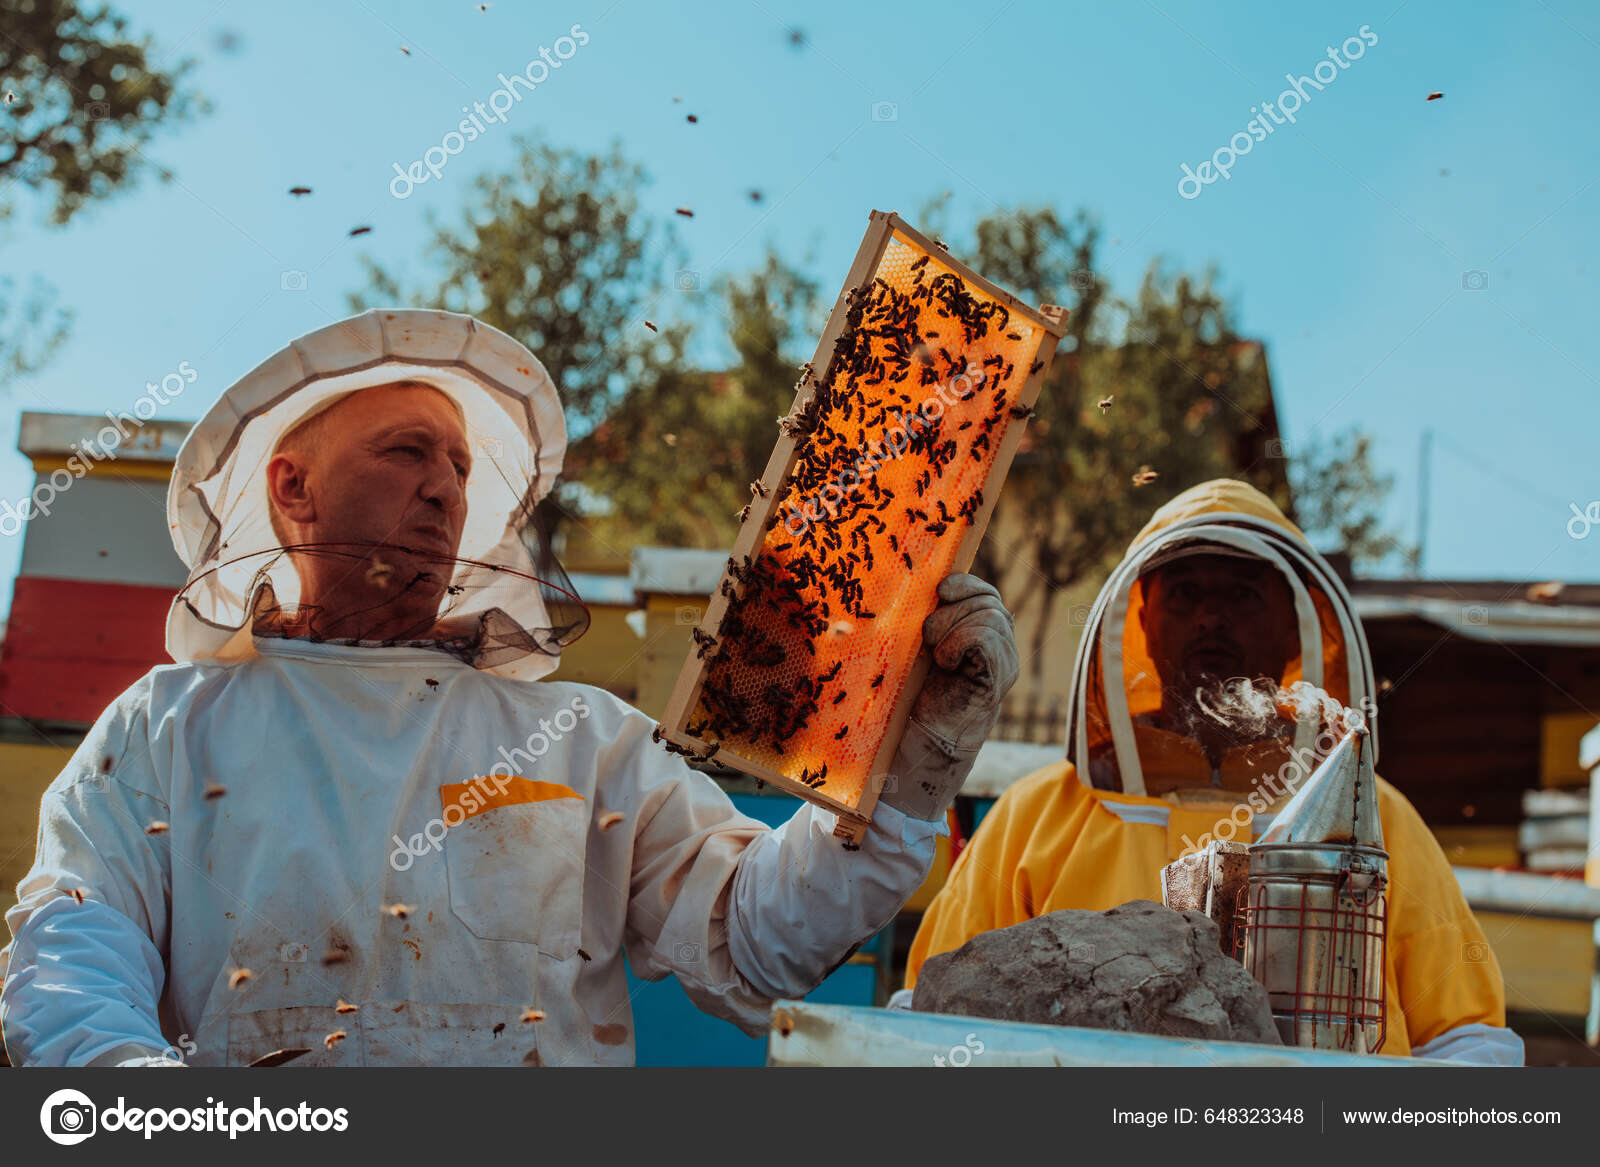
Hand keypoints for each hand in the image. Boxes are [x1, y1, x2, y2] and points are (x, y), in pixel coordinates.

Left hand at [879, 574, 1018, 820]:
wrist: (922, 741)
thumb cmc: (915, 694)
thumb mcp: (923, 647)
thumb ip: (934, 619)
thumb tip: (922, 585)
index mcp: (985, 635)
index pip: (986, 593)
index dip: (965, 584)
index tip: (940, 589)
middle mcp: (1002, 647)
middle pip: (987, 601)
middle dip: (951, 611)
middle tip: (928, 637)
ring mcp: (1005, 663)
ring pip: (989, 616)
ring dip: (952, 628)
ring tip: (937, 655)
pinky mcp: (999, 678)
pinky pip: (987, 639)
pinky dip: (959, 643)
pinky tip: (946, 663)